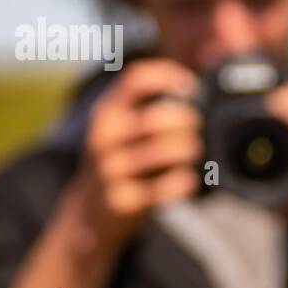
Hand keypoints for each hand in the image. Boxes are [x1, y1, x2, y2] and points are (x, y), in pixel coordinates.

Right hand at [71, 59, 202, 246]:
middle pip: (157, 118)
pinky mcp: (122, 201)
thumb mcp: (122, 129)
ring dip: (188, 148)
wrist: (90, 212)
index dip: (168, 76)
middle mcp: (104, 138)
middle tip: (196, 127)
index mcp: (106, 113)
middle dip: (188, 120)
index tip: (192, 86)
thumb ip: (149, 106)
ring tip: (193, 150)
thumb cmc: (121, 160)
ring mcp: (111, 170)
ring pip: (164, 150)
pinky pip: (168, 186)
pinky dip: (185, 181)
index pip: (136, 80)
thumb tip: (196, 88)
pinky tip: (187, 180)